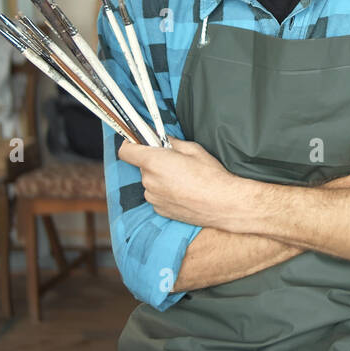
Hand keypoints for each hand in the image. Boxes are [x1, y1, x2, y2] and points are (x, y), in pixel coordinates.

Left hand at [118, 138, 242, 230]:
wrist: (223, 204)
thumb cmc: (211, 176)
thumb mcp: (194, 150)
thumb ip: (172, 143)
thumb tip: (164, 140)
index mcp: (154, 162)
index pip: (126, 151)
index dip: (130, 144)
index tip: (137, 142)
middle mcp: (149, 181)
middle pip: (142, 166)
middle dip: (155, 161)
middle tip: (176, 161)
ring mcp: (153, 198)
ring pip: (151, 182)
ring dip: (160, 178)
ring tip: (184, 179)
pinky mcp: (160, 210)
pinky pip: (157, 196)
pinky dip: (166, 192)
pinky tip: (184, 192)